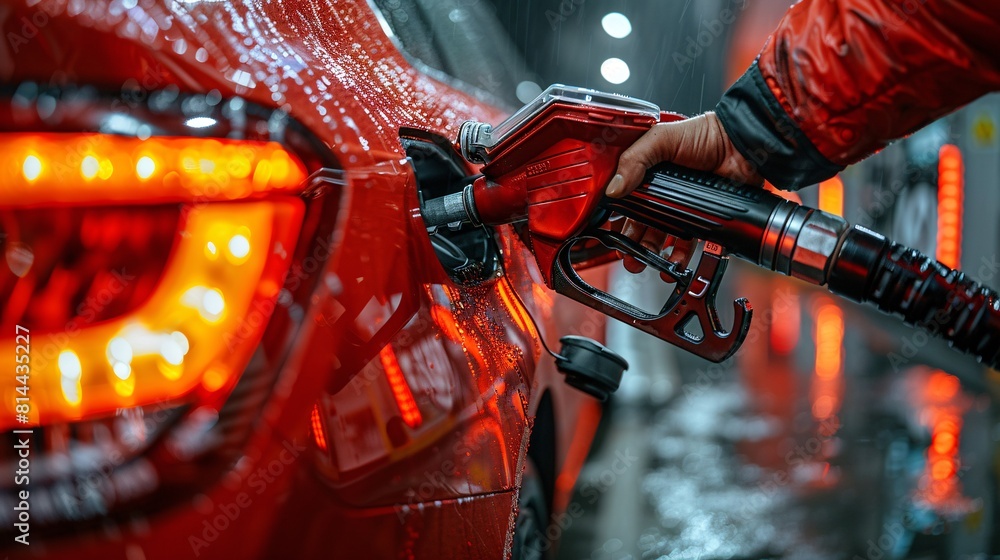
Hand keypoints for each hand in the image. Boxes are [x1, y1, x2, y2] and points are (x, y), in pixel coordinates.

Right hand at [604, 112, 762, 274]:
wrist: (742, 147)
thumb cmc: (706, 134)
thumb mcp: (661, 138)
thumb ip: (634, 159)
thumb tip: (613, 188)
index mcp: (647, 172)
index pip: (625, 199)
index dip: (616, 217)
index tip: (610, 232)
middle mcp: (662, 192)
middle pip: (640, 223)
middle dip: (630, 242)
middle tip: (626, 254)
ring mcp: (681, 207)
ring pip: (660, 237)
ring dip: (650, 253)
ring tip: (644, 262)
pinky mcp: (700, 219)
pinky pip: (687, 243)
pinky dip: (678, 257)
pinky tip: (672, 263)